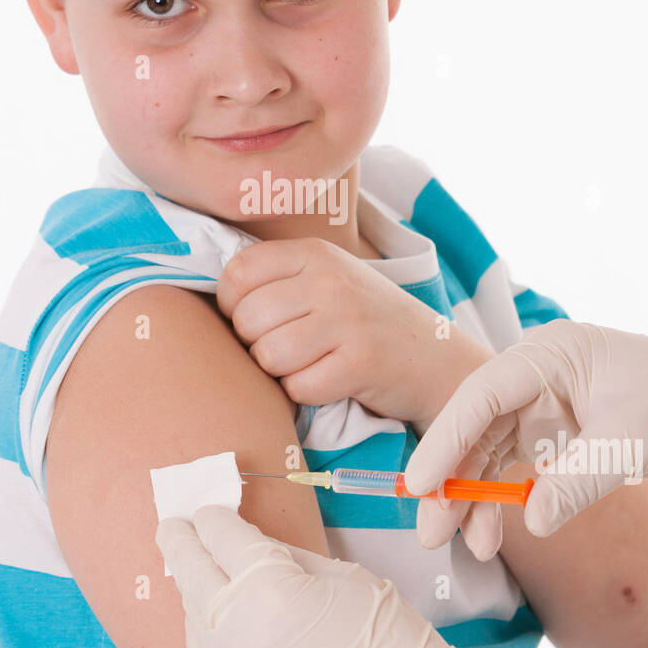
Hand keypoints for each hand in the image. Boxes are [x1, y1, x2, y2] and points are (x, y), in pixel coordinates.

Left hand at [155, 505, 482, 647]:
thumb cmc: (390, 638)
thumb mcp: (342, 576)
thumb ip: (285, 558)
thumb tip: (248, 546)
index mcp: (272, 588)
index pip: (223, 538)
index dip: (214, 518)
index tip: (211, 511)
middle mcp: (241, 632)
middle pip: (193, 573)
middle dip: (181, 542)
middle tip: (173, 526)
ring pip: (193, 621)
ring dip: (191, 591)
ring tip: (194, 572)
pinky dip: (199, 638)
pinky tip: (204, 623)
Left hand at [216, 237, 443, 422]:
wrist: (437, 358)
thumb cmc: (367, 321)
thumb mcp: (328, 279)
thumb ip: (277, 278)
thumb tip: (210, 297)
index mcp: (315, 253)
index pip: (237, 274)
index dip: (232, 306)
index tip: (254, 320)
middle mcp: (330, 280)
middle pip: (247, 321)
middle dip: (257, 345)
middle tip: (291, 348)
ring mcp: (347, 320)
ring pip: (268, 357)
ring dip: (282, 372)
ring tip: (312, 363)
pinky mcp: (360, 362)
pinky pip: (299, 388)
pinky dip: (307, 393)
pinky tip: (332, 380)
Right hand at [404, 319, 647, 537]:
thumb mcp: (632, 441)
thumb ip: (578, 481)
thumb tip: (531, 522)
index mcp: (549, 355)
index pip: (482, 396)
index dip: (446, 440)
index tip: (421, 484)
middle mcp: (537, 375)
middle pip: (475, 427)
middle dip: (450, 478)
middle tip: (430, 529)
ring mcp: (543, 405)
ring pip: (488, 452)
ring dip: (471, 498)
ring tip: (464, 545)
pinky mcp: (554, 434)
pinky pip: (513, 468)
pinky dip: (500, 502)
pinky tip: (492, 537)